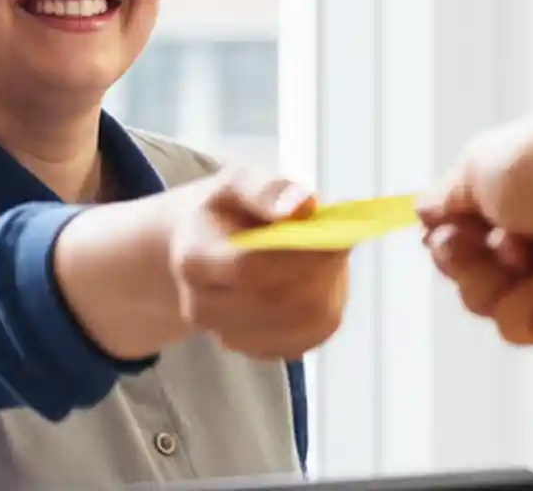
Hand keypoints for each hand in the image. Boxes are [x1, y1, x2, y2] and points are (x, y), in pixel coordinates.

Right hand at [167, 168, 349, 358]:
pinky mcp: (260, 350)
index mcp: (193, 260)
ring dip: (326, 289)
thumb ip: (267, 190)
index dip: (300, 254)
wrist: (205, 246)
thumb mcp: (239, 182)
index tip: (335, 232)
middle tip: (339, 241)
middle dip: (320, 271)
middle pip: (279, 301)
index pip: (250, 269)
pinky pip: (308, 339)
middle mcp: (202, 307)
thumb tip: (303, 206)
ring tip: (325, 259)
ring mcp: (229, 335)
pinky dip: (324, 308)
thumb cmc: (228, 210)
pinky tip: (316, 283)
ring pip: (300, 324)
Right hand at [417, 116, 532, 344]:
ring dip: (483, 277)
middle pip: (463, 262)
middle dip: (453, 254)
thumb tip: (424, 211)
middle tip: (461, 243)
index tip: (435, 225)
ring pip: (481, 297)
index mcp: (525, 186)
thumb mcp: (480, 161)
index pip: (466, 218)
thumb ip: (446, 192)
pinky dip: (518, 304)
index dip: (444, 227)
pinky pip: (515, 325)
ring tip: (515, 254)